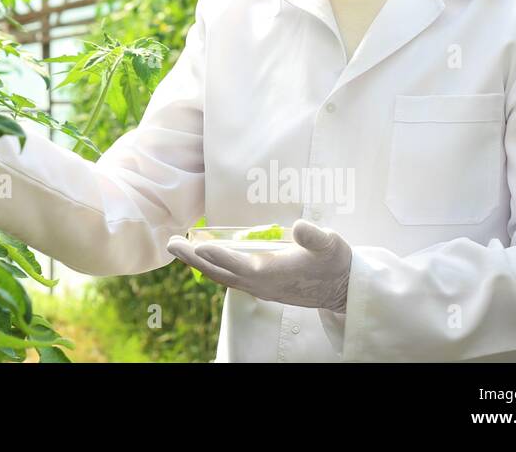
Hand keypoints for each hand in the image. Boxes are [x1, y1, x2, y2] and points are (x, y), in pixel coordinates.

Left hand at [166, 219, 352, 311]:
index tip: (198, 246)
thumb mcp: (330, 245)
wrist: (343, 288)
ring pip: (223, 276)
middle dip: (194, 259)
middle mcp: (261, 284)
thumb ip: (315, 237)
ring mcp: (260, 287)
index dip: (219, 256)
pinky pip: (231, 277)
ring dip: (199, 263)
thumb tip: (300, 227)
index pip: (239, 266)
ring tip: (179, 248)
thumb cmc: (335, 263)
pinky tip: (205, 257)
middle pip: (221, 273)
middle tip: (171, 244)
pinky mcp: (262, 286)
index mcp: (273, 274)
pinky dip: (214, 267)